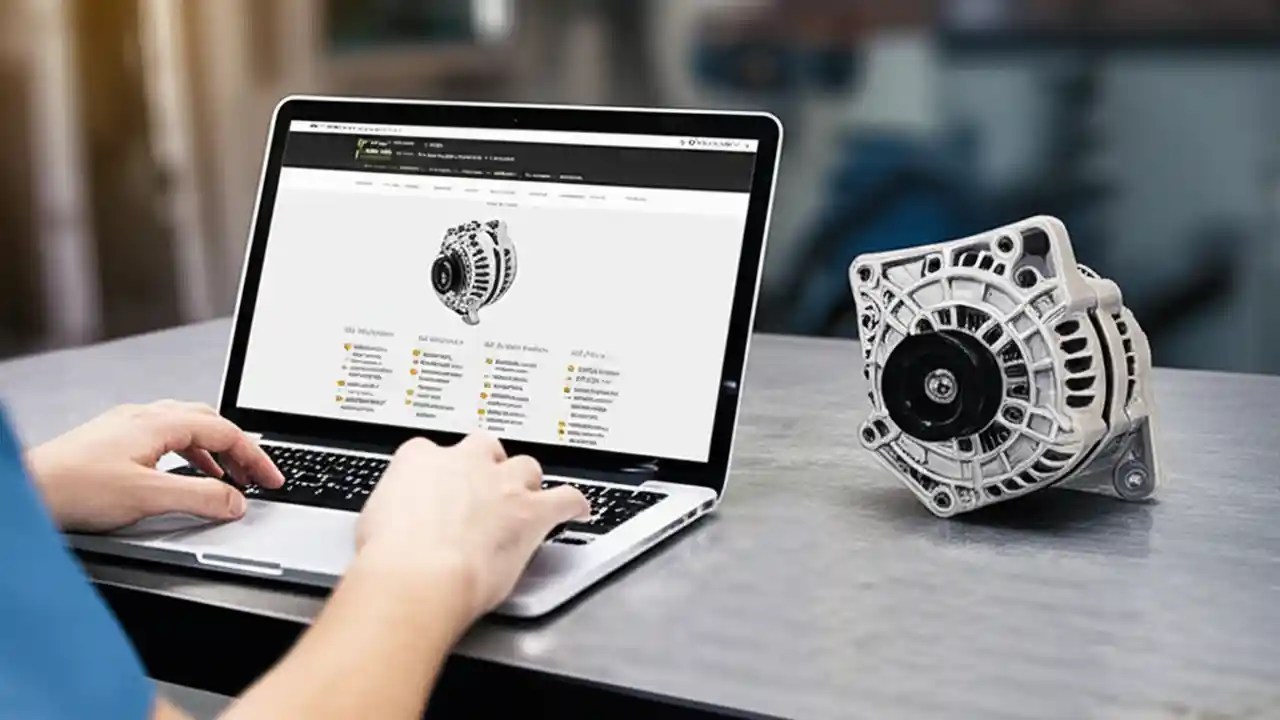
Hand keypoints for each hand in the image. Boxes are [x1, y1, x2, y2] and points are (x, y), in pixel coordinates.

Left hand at [25, 400, 283, 531]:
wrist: (27, 490)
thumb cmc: (73, 489)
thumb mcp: (149, 498)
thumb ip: (200, 498)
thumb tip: (235, 501)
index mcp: (158, 423)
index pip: (225, 431)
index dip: (255, 457)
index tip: (272, 478)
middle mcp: (143, 417)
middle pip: (208, 422)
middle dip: (238, 449)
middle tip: (255, 475)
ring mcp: (126, 426)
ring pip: (186, 428)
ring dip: (214, 451)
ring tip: (228, 477)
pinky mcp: (112, 441)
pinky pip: (165, 439)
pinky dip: (189, 455)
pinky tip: (185, 474)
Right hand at [356, 433, 588, 620]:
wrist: (417, 577)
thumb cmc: (391, 558)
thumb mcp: (374, 522)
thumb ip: (395, 510)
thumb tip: (395, 523)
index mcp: (420, 459)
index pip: (434, 452)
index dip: (442, 472)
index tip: (442, 486)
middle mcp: (465, 462)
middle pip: (486, 449)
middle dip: (487, 467)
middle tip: (484, 490)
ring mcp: (502, 484)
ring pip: (526, 468)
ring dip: (526, 484)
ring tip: (525, 501)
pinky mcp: (532, 511)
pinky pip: (566, 497)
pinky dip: (574, 504)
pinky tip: (578, 508)